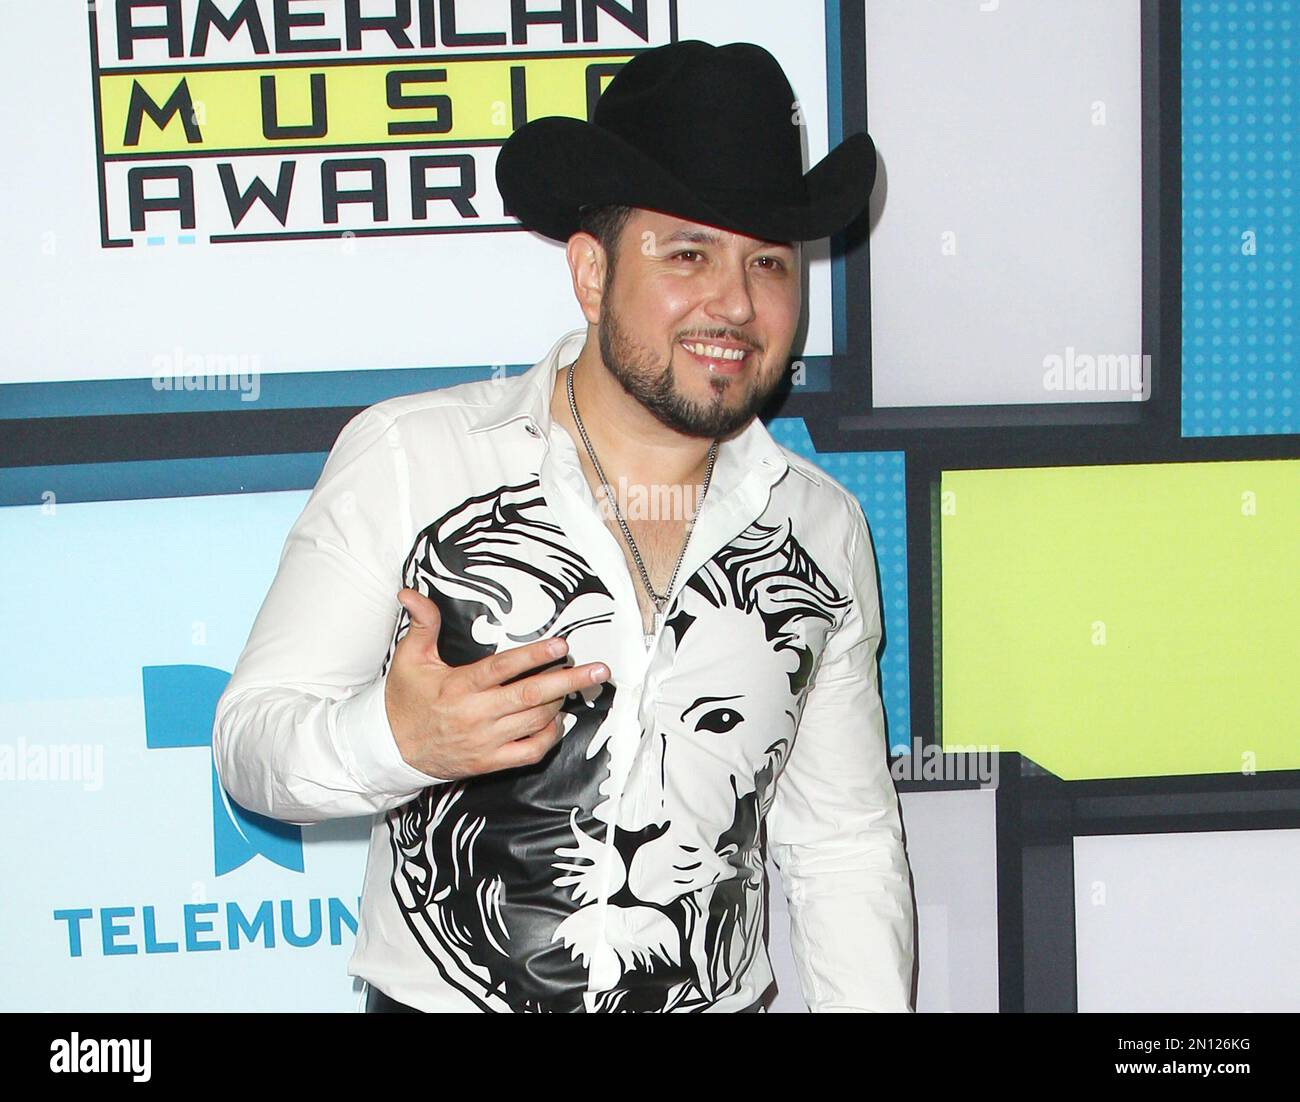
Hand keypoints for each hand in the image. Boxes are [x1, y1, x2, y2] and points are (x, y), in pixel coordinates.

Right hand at [383, 587, 610, 779]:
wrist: (390, 749)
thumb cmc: (404, 700)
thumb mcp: (409, 658)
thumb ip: (421, 624)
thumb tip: (411, 591)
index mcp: (458, 686)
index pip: (502, 669)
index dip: (533, 656)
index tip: (561, 645)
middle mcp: (475, 714)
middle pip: (529, 697)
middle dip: (568, 681)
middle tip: (599, 669)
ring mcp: (485, 741)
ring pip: (534, 722)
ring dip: (559, 703)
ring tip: (575, 685)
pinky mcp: (489, 761)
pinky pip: (529, 752)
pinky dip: (549, 737)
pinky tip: (558, 721)